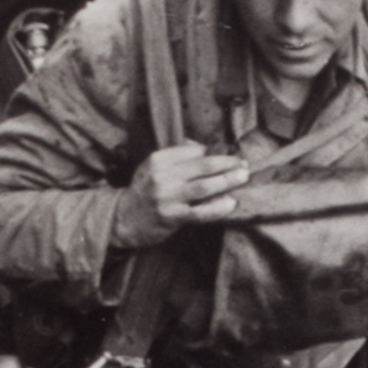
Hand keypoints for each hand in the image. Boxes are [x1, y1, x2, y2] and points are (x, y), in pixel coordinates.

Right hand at [114, 140, 249, 246]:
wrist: (124, 218)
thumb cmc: (145, 190)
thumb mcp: (154, 166)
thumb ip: (178, 155)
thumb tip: (207, 148)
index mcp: (159, 159)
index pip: (193, 152)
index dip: (215, 153)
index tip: (232, 155)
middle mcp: (162, 176)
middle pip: (202, 167)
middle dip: (227, 164)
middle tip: (244, 164)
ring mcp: (167, 197)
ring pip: (204, 187)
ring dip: (227, 181)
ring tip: (242, 177)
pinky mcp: (172, 217)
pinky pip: (200, 212)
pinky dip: (217, 208)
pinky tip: (231, 203)